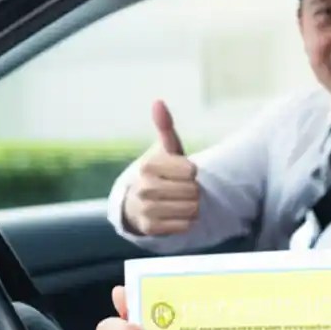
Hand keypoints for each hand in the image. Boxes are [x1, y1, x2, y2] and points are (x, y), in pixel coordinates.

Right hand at [122, 100, 199, 235]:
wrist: (137, 201)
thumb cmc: (160, 171)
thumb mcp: (164, 149)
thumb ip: (164, 126)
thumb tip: (158, 101)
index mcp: (148, 165)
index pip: (191, 171)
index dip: (192, 172)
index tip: (182, 171)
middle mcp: (143, 187)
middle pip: (193, 191)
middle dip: (193, 190)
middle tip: (181, 188)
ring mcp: (145, 208)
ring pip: (191, 209)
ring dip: (192, 206)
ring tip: (180, 201)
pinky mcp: (150, 228)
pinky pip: (184, 225)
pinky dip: (186, 221)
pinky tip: (176, 214)